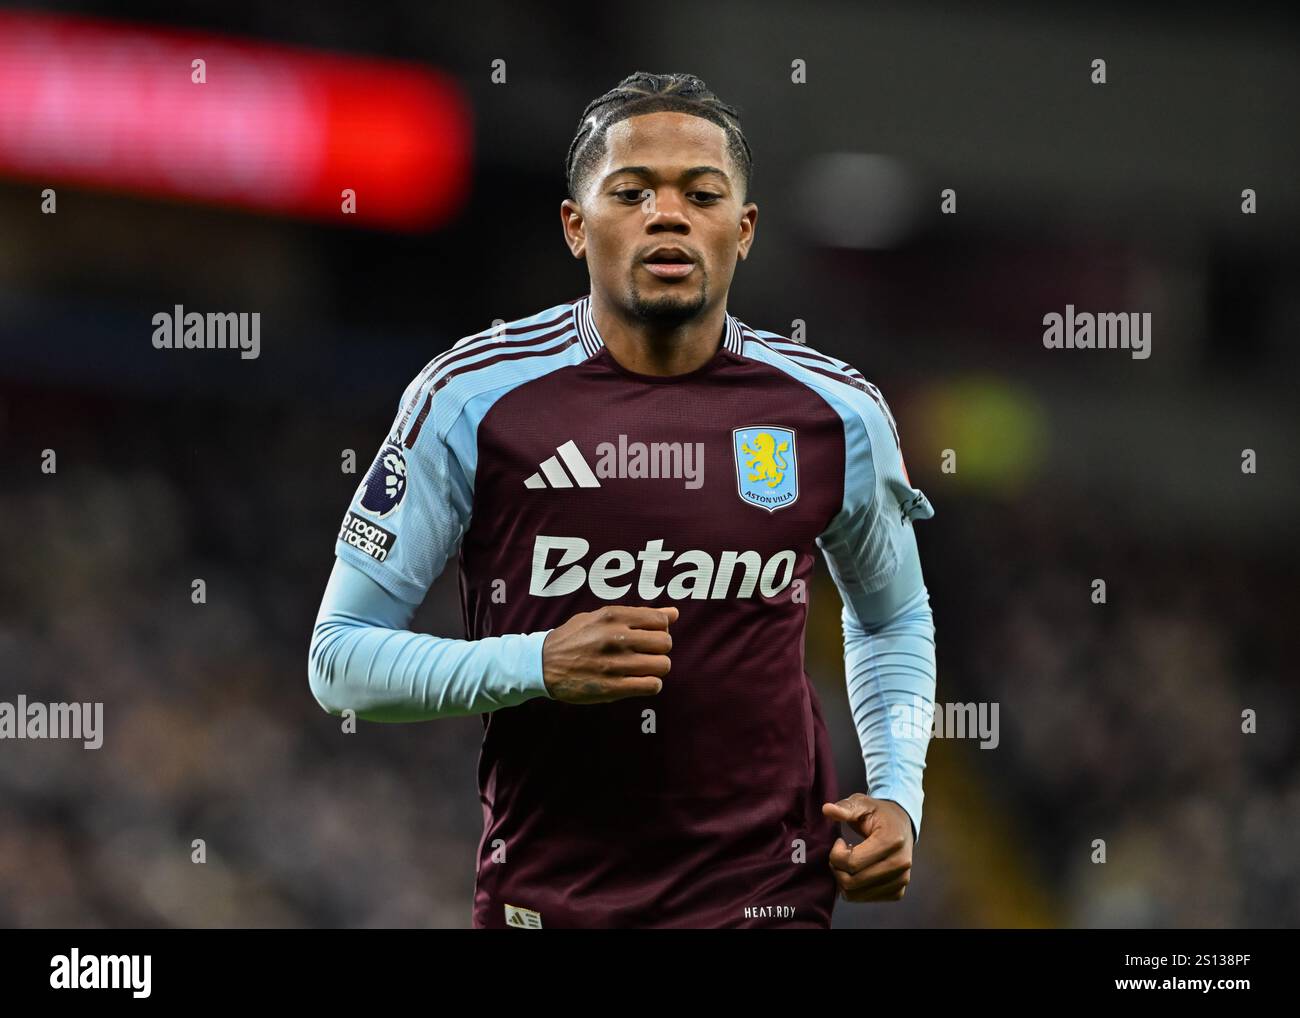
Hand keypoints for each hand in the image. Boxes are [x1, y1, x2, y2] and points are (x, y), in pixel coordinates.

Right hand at [541, 605, 677, 703]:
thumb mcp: (600, 617)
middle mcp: (616, 638)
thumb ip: (639, 615)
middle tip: (647, 653)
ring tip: (643, 668)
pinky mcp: (612, 687)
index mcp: (613, 617)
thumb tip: (673, 613)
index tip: (649, 636)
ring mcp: (615, 664)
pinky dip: (651, 685)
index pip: (660, 621)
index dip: (660, 629)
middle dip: (660, 649)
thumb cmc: (573, 638)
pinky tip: (640, 682)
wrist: (542, 664)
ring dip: (657, 668)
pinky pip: (651, 686)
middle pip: (665, 643)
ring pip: (662, 666)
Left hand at [823, 793, 913, 901]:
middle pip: (853, 882)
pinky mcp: (898, 891)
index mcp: (891, 841)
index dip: (836, 854)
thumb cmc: (878, 813)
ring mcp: (902, 880)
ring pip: (857, 895)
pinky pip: (866, 899)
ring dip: (845, 879)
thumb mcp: (862, 804)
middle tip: (839, 854)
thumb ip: (845, 808)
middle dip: (837, 869)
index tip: (839, 841)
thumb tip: (826, 809)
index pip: (852, 862)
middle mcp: (901, 864)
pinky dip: (855, 888)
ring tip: (849, 861)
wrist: (902, 824)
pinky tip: (859, 870)